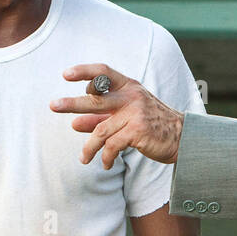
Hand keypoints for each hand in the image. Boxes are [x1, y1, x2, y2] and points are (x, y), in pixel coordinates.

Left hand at [50, 64, 184, 169]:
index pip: (103, 73)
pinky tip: (105, 163)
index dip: (84, 72)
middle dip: (72, 102)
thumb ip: (100, 118)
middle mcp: (131, 96)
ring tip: (83, 159)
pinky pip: (112, 145)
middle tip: (53, 105)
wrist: (183, 138)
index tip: (66, 74)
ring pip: (101, 130)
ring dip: (89, 147)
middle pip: (96, 98)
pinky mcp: (138, 130)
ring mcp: (135, 112)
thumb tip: (74, 123)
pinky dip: (106, 157)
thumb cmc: (152, 125)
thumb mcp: (126, 116)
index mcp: (129, 86)